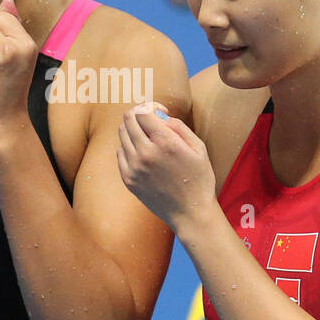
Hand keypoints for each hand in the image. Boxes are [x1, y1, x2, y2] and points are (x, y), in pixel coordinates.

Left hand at [116, 102, 215, 230]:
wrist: (191, 212)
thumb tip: (160, 116)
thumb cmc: (199, 179)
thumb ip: (178, 127)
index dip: (150, 106)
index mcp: (165, 142)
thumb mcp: (198, 148)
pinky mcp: (128, 180)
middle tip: (150, 121)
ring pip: (122, 135)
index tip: (159, 112)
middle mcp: (146, 153)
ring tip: (147, 137)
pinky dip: (128, 147)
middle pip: (128, 120)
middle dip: (138, 115)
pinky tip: (141, 153)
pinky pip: (120, 153)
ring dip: (133, 130)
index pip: (142, 112)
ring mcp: (134, 168)